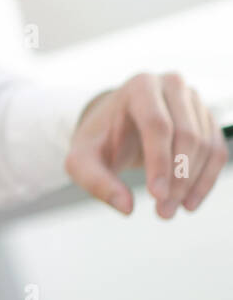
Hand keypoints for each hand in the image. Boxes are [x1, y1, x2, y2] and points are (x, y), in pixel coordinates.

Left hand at [65, 72, 226, 217]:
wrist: (114, 125)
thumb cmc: (98, 141)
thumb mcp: (82, 159)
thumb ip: (96, 181)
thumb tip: (126, 208)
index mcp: (139, 87)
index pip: (157, 125)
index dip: (160, 161)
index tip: (156, 196)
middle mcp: (171, 86)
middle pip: (185, 135)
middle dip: (177, 179)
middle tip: (163, 212)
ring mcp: (193, 101)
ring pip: (205, 146)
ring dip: (191, 184)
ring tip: (169, 210)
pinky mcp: (206, 119)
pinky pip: (216, 152)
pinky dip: (206, 181)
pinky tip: (189, 203)